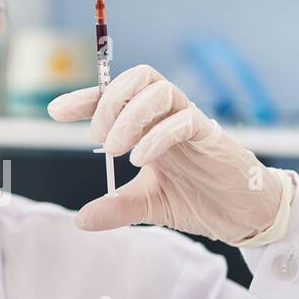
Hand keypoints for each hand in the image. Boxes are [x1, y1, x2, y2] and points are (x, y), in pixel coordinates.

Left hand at [47, 64, 292, 244]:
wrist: (243, 218)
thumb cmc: (201, 201)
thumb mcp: (149, 205)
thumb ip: (116, 208)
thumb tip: (79, 220)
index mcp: (151, 126)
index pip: (117, 99)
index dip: (86, 98)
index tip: (55, 111)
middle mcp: (169, 117)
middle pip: (139, 79)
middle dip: (109, 101)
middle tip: (96, 137)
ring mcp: (191, 124)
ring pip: (161, 90)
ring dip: (130, 114)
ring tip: (114, 148)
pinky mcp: (212, 138)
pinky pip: (185, 120)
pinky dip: (158, 135)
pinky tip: (141, 158)